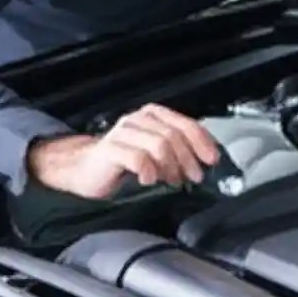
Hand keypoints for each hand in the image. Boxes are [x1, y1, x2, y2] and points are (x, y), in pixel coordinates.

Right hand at [26, 104, 220, 199]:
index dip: (202, 141)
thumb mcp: (156, 153)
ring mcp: (122, 132)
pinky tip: (148, 180)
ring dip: (171, 167)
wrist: (85, 171)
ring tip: (172, 181)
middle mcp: (138, 119)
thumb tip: (206, 160)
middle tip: (193, 176)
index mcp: (153, 116)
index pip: (185, 123)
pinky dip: (149, 171)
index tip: (211, 159)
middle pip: (174, 135)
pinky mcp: (109, 149)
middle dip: (188, 159)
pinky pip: (138, 158)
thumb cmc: (124, 163)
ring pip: (159, 145)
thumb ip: (178, 150)